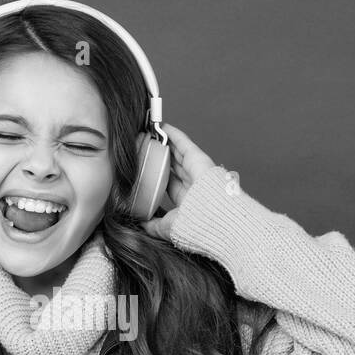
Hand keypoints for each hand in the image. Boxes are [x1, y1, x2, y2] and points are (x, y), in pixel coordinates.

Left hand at [141, 122, 215, 240]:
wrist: (215, 221)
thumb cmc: (197, 227)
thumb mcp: (168, 228)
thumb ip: (154, 225)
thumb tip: (140, 223)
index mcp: (186, 200)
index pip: (168, 182)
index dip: (156, 173)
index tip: (143, 167)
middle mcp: (192, 184)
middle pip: (172, 165)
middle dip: (158, 156)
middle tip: (142, 146)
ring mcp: (196, 170)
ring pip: (177, 152)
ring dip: (163, 142)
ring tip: (148, 133)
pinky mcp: (199, 160)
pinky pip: (184, 143)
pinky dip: (173, 134)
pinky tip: (161, 126)